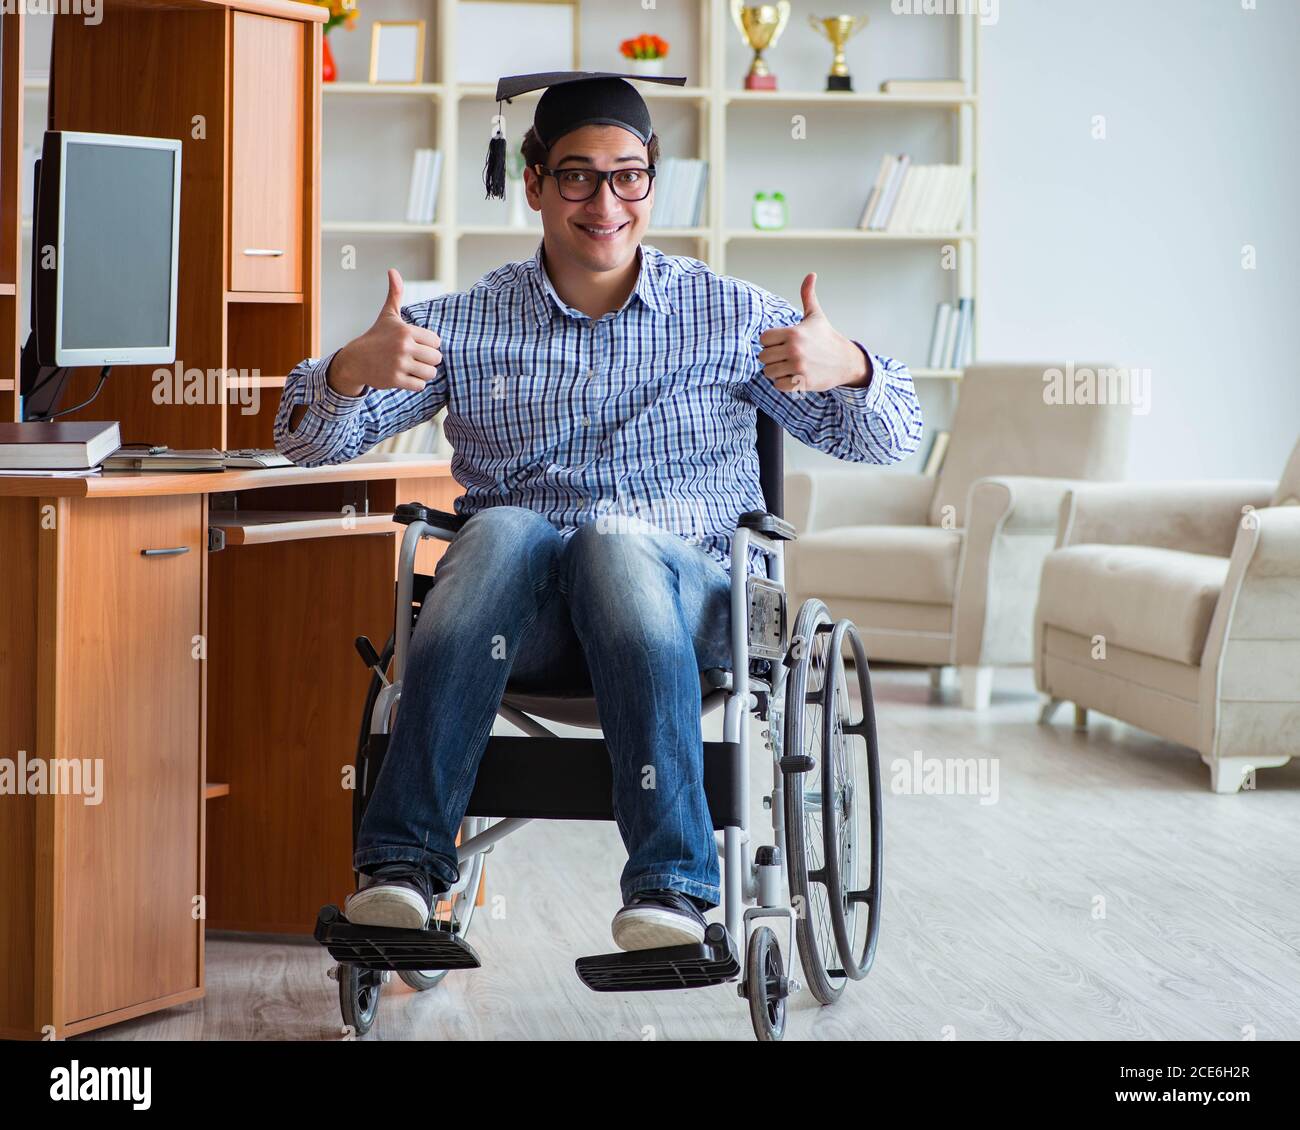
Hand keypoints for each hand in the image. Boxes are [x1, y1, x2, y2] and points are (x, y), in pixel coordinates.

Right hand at [327, 269, 442, 396]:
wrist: (356, 360)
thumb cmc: (376, 336)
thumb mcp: (387, 315)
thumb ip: (395, 293)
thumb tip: (392, 270)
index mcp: (405, 331)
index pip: (436, 342)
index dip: (429, 345)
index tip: (417, 344)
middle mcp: (403, 347)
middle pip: (436, 359)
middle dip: (428, 360)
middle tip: (416, 358)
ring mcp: (399, 364)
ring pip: (430, 373)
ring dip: (424, 373)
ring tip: (412, 367)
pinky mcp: (395, 380)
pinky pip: (419, 385)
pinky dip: (415, 383)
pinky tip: (406, 376)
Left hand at [757, 273, 869, 395]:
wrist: (846, 361)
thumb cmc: (827, 337)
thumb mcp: (816, 316)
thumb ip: (808, 295)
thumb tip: (811, 274)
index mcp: (793, 332)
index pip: (763, 339)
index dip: (770, 342)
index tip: (780, 342)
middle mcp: (794, 349)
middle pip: (763, 357)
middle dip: (772, 357)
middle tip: (784, 356)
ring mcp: (797, 367)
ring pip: (768, 372)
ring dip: (776, 371)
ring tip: (789, 366)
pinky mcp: (801, 382)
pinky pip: (778, 385)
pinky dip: (783, 383)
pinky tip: (793, 376)